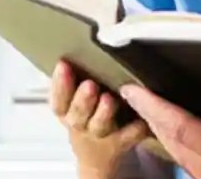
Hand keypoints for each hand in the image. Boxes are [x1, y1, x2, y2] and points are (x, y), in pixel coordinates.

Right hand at [50, 60, 150, 178]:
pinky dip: (136, 127)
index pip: (57, 99)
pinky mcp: (121, 142)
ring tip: (109, 99)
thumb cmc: (85, 116)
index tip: (64, 64)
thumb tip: (77, 44)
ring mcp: (101, 135)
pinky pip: (130, 135)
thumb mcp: (71, 101)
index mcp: (66, 111)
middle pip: (78, 115)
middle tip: (90, 85)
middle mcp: (81, 124)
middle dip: (82, 99)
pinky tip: (142, 117)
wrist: (96, 156)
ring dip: (104, 113)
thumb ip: (73, 80)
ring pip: (100, 125)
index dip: (58, 83)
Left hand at [119, 70, 200, 178]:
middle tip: (135, 95)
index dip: (153, 105)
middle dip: (153, 119)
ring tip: (156, 112)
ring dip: (167, 134)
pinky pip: (198, 170)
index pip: (178, 127)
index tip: (131, 89)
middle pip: (174, 145)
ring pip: (184, 159)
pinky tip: (190, 140)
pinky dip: (185, 149)